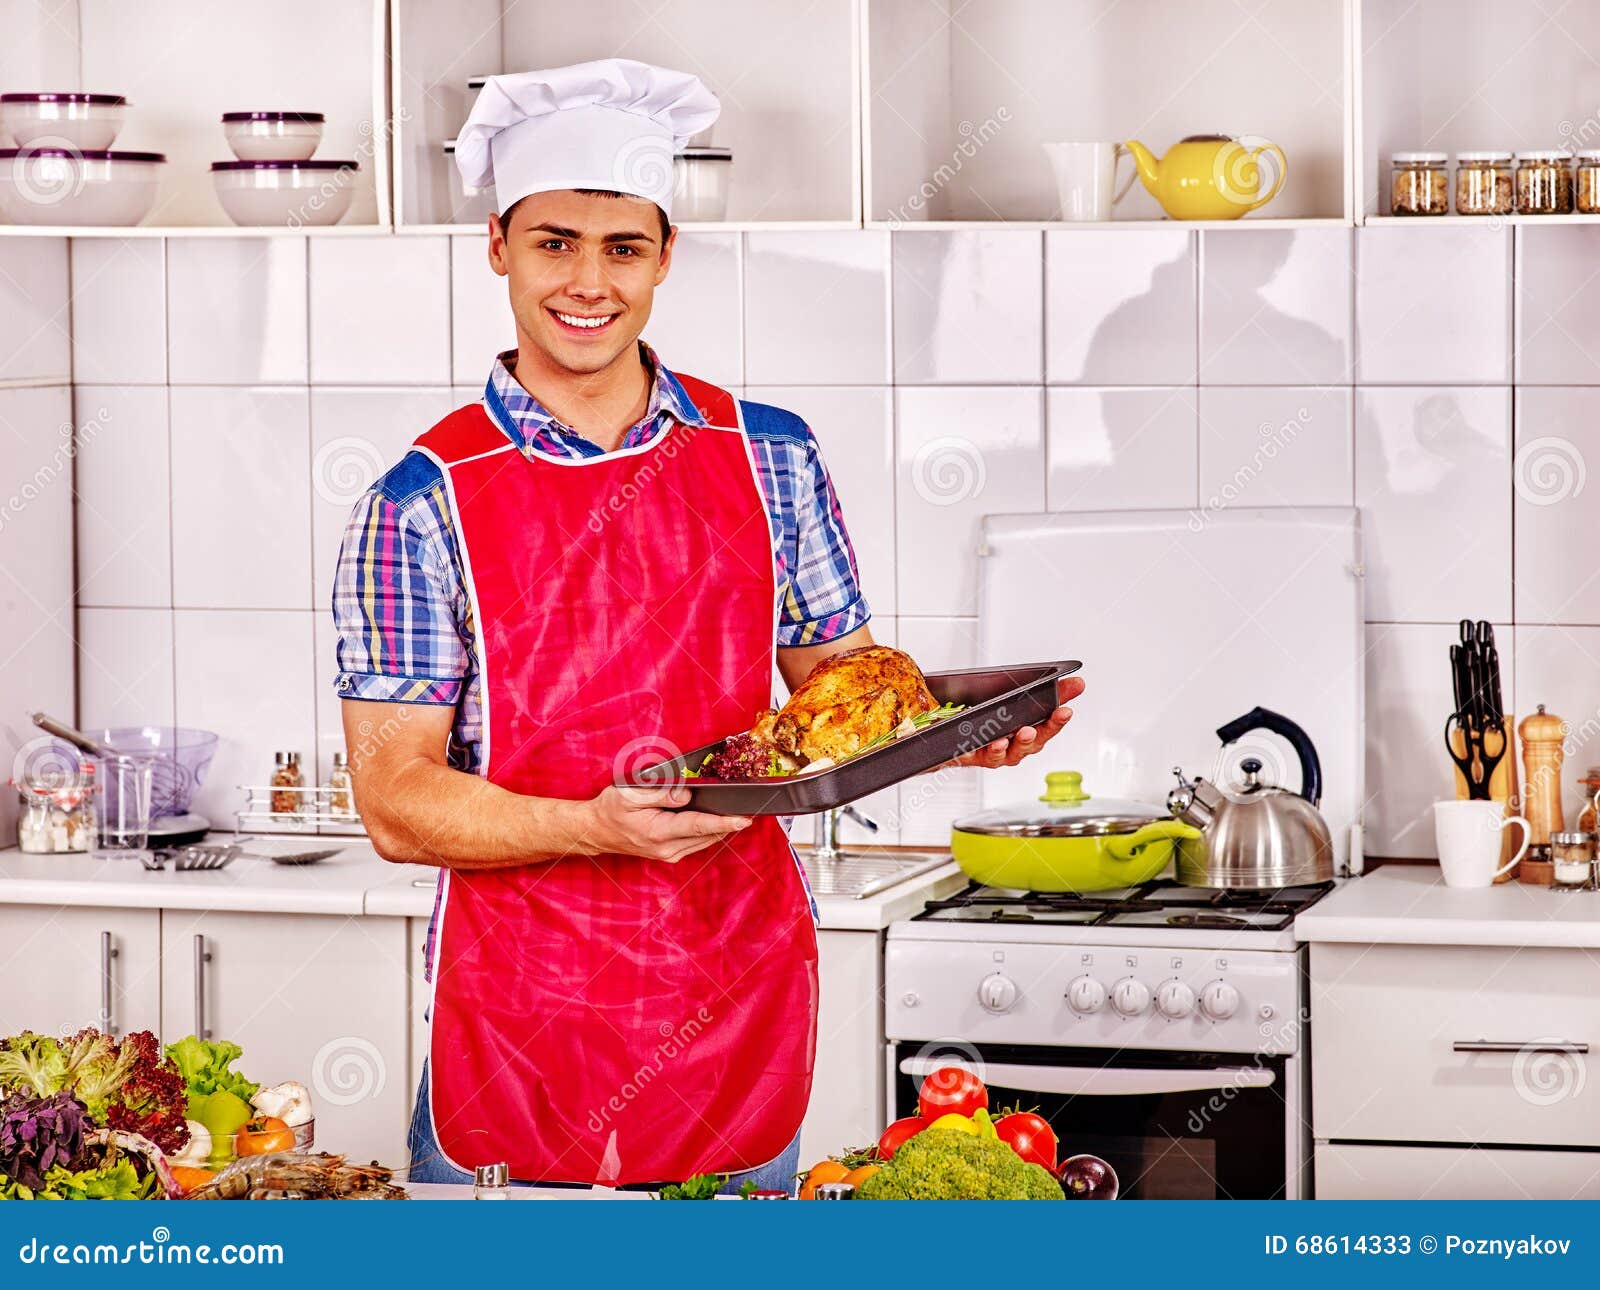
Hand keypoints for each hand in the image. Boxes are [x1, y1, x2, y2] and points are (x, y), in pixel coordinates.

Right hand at [576, 785, 751, 862]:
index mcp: (658, 832)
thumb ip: (661, 794)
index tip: (745, 819)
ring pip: (704, 841)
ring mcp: (668, 854)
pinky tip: (716, 821)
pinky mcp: (669, 854)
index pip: (699, 826)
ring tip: (739, 814)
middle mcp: (666, 848)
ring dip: (721, 829)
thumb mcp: (631, 795)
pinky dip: (708, 832)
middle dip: (730, 824)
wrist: (596, 831)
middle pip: (708, 835)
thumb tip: (686, 795)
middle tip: (751, 810)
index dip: (725, 822)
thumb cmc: (611, 810)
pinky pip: (696, 842)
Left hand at [951, 675, 1084, 769]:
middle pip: (1035, 741)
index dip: (1060, 717)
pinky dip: (994, 750)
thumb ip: (1045, 691)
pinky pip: (985, 755)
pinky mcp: (974, 755)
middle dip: (1048, 728)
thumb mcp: (1014, 700)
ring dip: (1022, 742)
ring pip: (1012, 752)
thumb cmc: (986, 720)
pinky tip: (996, 741)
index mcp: (1027, 732)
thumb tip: (1075, 682)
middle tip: (1057, 715)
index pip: (1049, 726)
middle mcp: (1014, 746)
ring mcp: (996, 753)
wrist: (949, 735)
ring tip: (1026, 731)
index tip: (1068, 707)